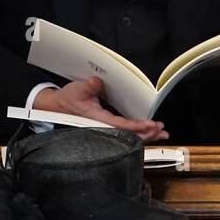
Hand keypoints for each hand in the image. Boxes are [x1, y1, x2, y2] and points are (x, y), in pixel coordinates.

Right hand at [34, 77, 168, 141]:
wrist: (58, 107)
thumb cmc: (68, 100)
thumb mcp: (78, 90)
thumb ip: (89, 87)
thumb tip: (96, 82)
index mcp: (98, 119)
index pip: (121, 125)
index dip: (137, 126)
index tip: (150, 124)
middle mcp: (104, 127)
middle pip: (129, 135)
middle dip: (147, 134)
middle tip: (161, 130)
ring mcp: (106, 129)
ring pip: (129, 137)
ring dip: (146, 136)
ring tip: (161, 134)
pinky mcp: (107, 128)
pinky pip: (126, 134)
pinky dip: (139, 133)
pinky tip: (149, 133)